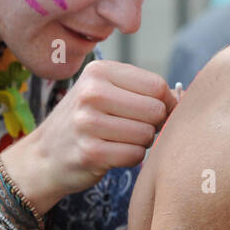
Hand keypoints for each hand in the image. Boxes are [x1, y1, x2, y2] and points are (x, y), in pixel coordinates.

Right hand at [4, 60, 177, 204]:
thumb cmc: (86, 122)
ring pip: (147, 134)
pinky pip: (135, 156)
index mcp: (99, 71)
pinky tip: (112, 154)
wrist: (44, 156)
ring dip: (141, 143)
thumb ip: (143, 91)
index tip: (156, 112)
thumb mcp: (106, 93)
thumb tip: (185, 98)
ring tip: (119, 140)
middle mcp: (91, 92)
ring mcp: (88, 122)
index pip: (156, 86)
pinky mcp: (90, 152)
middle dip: (153, 125)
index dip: (166, 103)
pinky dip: (131, 158)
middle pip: (155, 110)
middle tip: (134, 129)